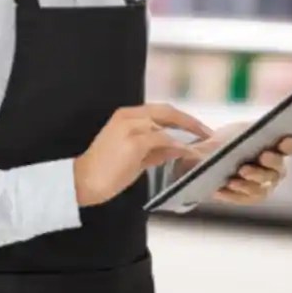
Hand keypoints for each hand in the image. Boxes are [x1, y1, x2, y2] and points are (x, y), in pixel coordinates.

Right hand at [74, 104, 211, 207]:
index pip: (161, 111)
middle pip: (167, 111)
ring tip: (204, 146)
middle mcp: (129, 116)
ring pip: (167, 124)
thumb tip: (179, 148)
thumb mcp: (135, 157)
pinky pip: (163, 140)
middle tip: (208, 133)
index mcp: (126, 116)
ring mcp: (131, 127)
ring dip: (188, 133)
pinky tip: (189, 153)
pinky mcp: (134, 142)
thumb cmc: (105, 171)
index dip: (182, 119)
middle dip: (190, 121)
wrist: (83, 181)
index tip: (199, 129)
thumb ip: (156, 150)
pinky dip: (179, 146)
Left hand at [173, 122, 291, 205]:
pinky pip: (244, 198)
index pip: (290, 146)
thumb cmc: (228, 141)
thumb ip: (232, 132)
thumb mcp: (229, 132)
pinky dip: (232, 194)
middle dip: (271, 162)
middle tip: (262, 156)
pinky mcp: (251, 197)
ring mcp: (265, 184)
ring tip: (233, 180)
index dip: (289, 144)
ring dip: (249, 183)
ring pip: (262, 187)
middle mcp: (276, 168)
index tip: (284, 140)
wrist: (212, 157)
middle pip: (278, 168)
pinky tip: (219, 190)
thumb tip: (208, 126)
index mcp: (276, 147)